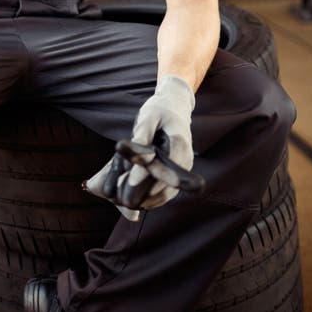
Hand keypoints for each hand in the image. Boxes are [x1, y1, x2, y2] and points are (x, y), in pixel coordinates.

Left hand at [84, 76, 194, 218]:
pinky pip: (169, 191)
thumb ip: (142, 136)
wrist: (175, 107)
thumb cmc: (160, 110)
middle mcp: (186, 158)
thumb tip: (134, 155)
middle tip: (124, 199)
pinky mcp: (180, 173)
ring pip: (169, 192)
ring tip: (127, 203)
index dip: (148, 174)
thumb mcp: (148, 116)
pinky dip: (154, 199)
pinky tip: (138, 202)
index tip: (129, 182)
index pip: (166, 164)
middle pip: (169, 184)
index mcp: (180, 142)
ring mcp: (185, 168)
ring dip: (150, 200)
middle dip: (146, 193)